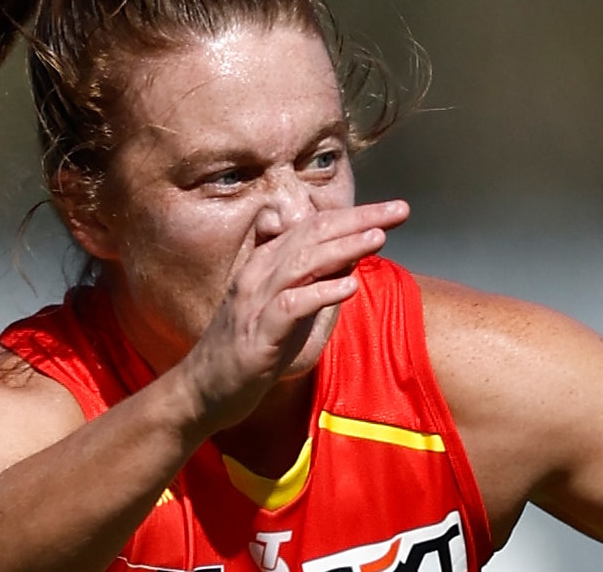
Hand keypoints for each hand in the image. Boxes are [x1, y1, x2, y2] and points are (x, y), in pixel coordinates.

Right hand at [168, 198, 407, 435]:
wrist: (203, 392)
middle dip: (358, 219)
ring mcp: (255, 302)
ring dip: (343, 248)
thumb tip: (350, 256)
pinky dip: (320, 293)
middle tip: (399, 210)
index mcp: (267, 263)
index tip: (394, 210)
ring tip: (379, 237)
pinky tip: (349, 286)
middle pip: (312, 234)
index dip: (354, 215)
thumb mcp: (289, 309)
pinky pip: (290, 306)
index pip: (314, 227)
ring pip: (302, 263)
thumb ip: (315, 282)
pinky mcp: (256, 334)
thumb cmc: (252, 350)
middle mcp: (260, 274)